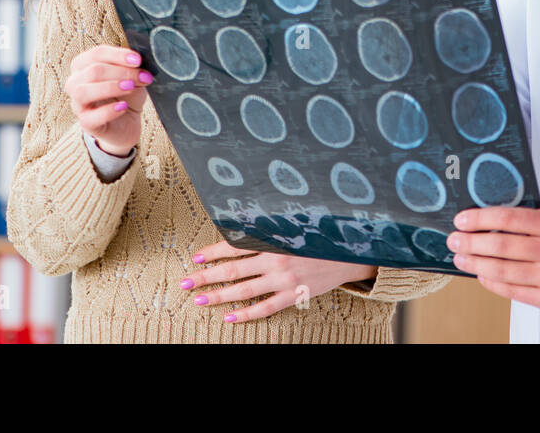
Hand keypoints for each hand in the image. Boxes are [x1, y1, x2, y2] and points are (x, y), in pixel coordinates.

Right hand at [65, 45, 153, 153]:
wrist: (127, 123)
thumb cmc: (126, 95)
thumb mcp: (132, 77)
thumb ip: (133, 68)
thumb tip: (139, 61)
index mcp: (84, 65)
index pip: (97, 54)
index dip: (118, 55)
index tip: (138, 60)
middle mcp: (76, 82)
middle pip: (93, 71)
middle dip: (121, 72)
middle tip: (142, 77)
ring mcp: (78, 104)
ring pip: (83, 92)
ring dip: (110, 88)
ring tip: (131, 88)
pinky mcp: (85, 123)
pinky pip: (89, 118)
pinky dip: (108, 111)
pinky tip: (123, 106)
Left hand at [183, 239, 378, 321]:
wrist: (353, 251)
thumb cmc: (323, 234)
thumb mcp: (296, 223)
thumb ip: (272, 227)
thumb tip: (246, 226)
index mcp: (275, 239)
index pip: (236, 245)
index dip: (214, 252)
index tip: (197, 257)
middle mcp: (276, 260)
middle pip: (233, 269)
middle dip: (206, 276)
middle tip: (185, 282)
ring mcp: (284, 280)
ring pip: (244, 290)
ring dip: (219, 295)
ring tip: (199, 300)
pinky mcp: (294, 295)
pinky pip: (265, 307)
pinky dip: (246, 314)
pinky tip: (229, 317)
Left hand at [447, 207, 539, 312]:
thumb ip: (530, 223)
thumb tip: (491, 224)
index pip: (509, 219)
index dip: (480, 219)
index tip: (463, 220)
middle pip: (500, 246)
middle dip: (471, 242)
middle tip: (454, 240)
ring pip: (503, 270)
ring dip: (476, 264)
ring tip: (462, 258)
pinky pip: (513, 291)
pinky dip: (493, 283)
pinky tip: (482, 275)